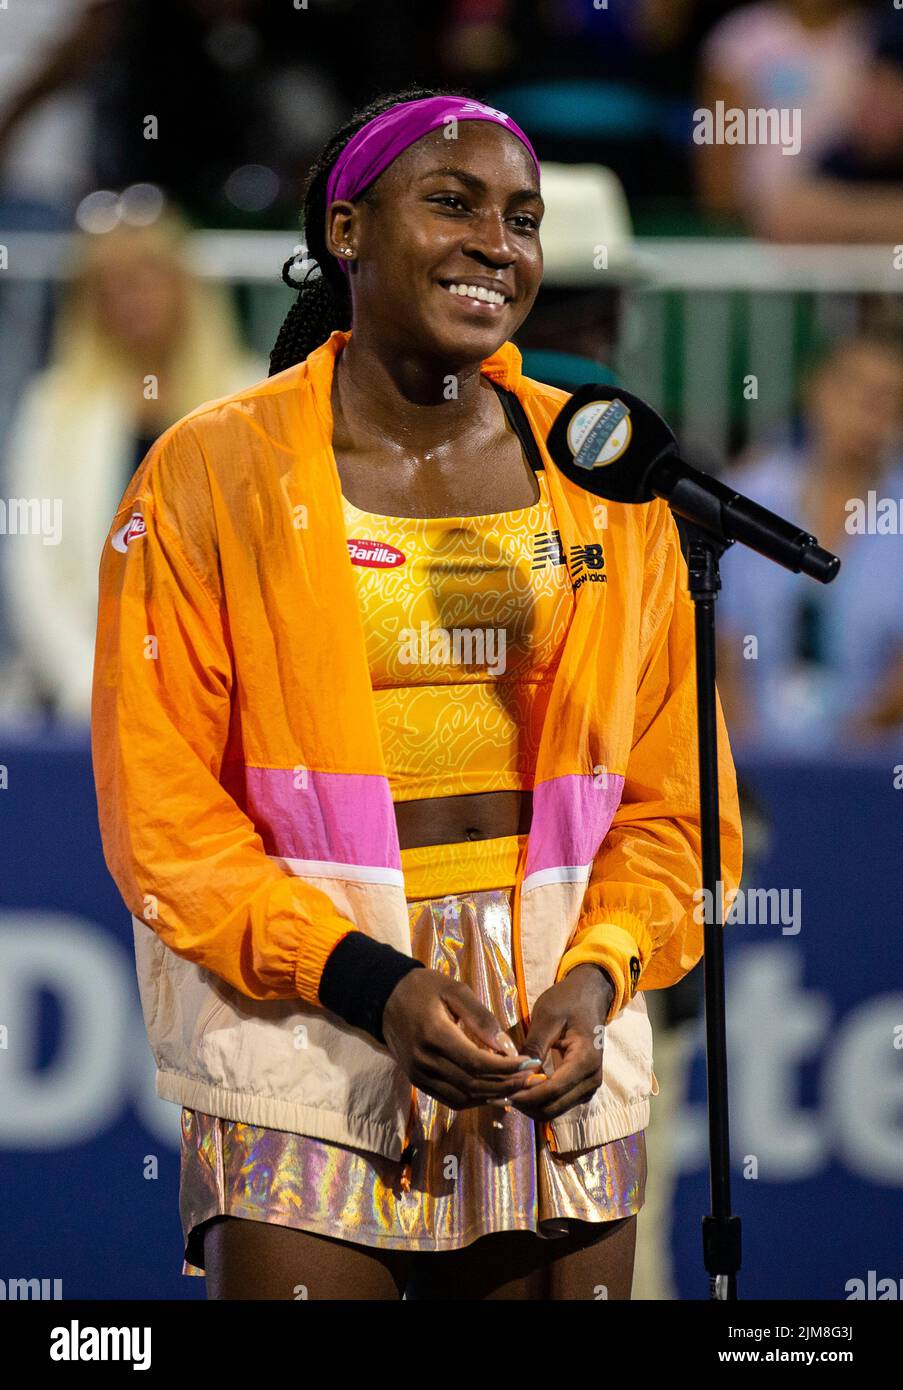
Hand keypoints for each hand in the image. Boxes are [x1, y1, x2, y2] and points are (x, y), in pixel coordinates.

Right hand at [381, 968, 540, 1109]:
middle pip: (472, 1084)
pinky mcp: (417, 1082)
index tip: (529, 1063)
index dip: (506, 1068)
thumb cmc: (424, 988)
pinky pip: (450, 1100)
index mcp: (434, 1034)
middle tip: (530, 1077)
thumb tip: (505, 1046)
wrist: (386, 998)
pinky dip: (475, 1101)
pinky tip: (494, 1094)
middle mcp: (424, 1061)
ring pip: (463, 1098)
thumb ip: (480, 1017)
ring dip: (493, 1096)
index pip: (476, 1062)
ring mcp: (418, 1075)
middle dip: (506, 1084)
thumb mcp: (454, 989)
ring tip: (518, 1086)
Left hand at [496, 965, 613, 1122]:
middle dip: (524, 1104)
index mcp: (585, 1060)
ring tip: (504, 1091)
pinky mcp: (581, 1088)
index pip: (552, 1090)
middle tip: (495, 1094)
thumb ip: (534, 1047)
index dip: (524, 1096)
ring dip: (529, 1106)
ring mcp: (588, 1087)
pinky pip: (557, 1103)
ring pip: (554, 1110)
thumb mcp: (547, 1017)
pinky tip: (518, 1089)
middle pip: (553, 1108)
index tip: (498, 1093)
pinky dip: (537, 1101)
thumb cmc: (568, 1001)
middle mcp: (591, 1080)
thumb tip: (517, 1075)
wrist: (590, 995)